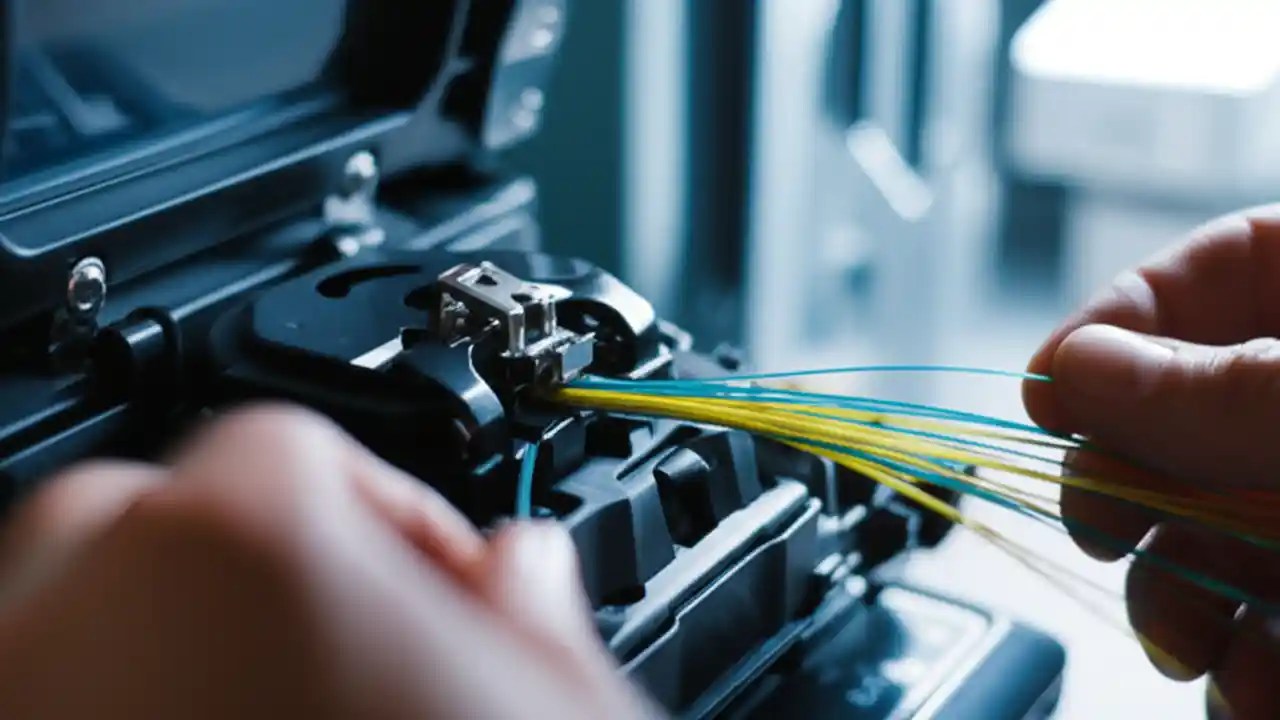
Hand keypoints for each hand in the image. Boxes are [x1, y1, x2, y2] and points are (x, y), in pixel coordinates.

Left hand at [0, 405, 657, 719]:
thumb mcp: (567, 713)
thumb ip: (545, 614)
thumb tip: (532, 568)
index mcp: (250, 554)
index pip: (294, 448)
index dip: (389, 514)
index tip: (437, 584)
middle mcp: (86, 627)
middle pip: (133, 510)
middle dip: (240, 554)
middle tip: (339, 634)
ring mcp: (24, 707)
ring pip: (44, 605)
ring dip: (146, 626)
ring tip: (262, 688)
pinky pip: (27, 693)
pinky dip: (94, 694)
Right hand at [1024, 205, 1279, 718]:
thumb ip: (1208, 386)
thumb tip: (1072, 371)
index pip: (1190, 280)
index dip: (1101, 333)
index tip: (1040, 398)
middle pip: (1177, 424)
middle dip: (1131, 495)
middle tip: (1105, 531)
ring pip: (1213, 533)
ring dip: (1185, 602)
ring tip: (1196, 645)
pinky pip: (1264, 608)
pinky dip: (1247, 660)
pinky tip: (1253, 687)